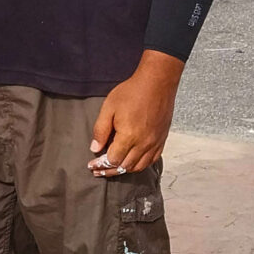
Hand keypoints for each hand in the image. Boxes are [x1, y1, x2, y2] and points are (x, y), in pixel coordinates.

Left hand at [89, 50, 183, 174]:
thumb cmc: (132, 92)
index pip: (112, 160)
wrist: (157, 83)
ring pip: (138, 166)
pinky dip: (140, 165)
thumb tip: (95, 148)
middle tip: (99, 170)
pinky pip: (152, 160)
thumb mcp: (109, 108)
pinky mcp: (162, 139)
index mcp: (129, 136)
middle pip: (125, 167)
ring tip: (113, 167)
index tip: (92, 166)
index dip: (100, 165)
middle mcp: (143, 143)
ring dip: (124, 170)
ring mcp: (154, 143)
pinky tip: (132, 161)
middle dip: (110, 170)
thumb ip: (101, 130)